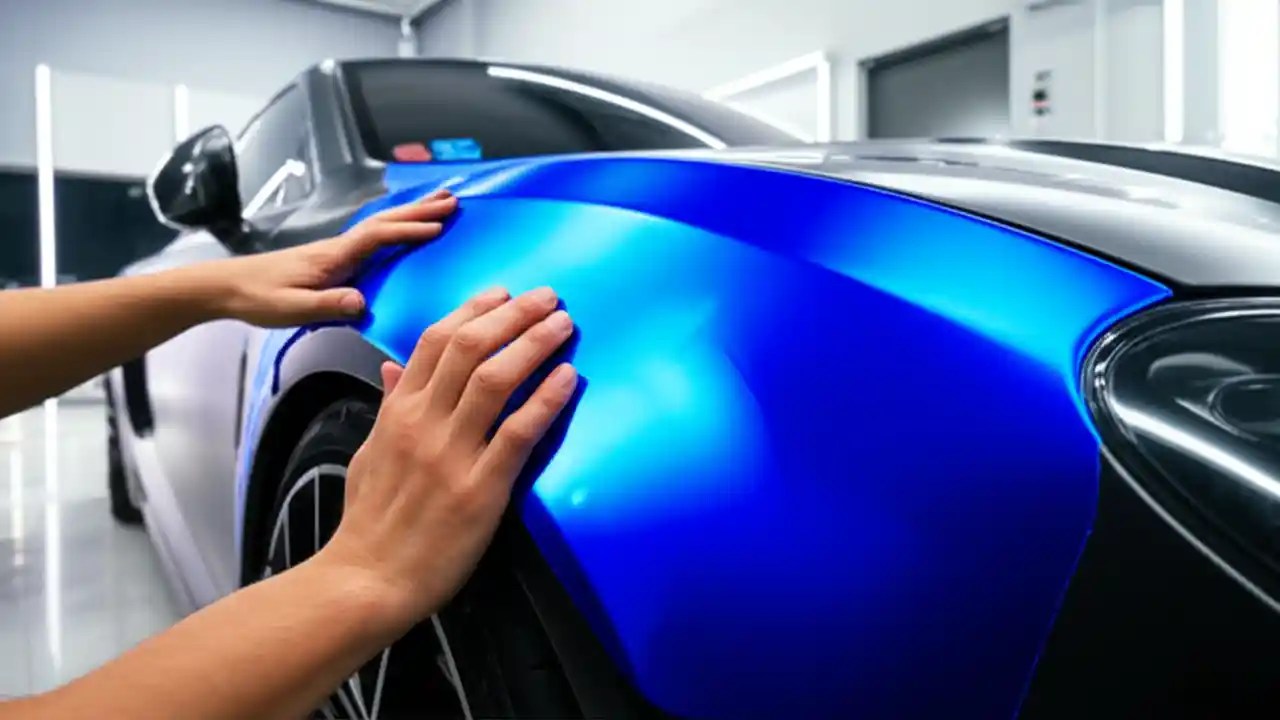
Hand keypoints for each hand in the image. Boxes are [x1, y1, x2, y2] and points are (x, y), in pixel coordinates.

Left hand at [189, 189, 457, 326]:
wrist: (228, 287)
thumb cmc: (259, 298)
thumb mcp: (293, 309)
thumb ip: (328, 305)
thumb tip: (363, 303)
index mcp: (333, 257)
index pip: (377, 236)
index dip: (408, 230)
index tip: (439, 226)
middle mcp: (338, 247)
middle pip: (385, 221)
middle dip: (420, 210)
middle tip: (454, 200)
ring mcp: (336, 250)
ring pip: (380, 224)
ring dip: (411, 213)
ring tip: (440, 203)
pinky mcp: (334, 257)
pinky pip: (374, 236)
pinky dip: (396, 226)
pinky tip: (405, 228)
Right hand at [316, 286, 578, 627]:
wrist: (368, 580)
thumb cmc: (371, 521)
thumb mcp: (371, 451)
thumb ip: (388, 405)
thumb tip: (392, 365)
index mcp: (398, 412)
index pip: (435, 341)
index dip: (473, 310)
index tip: (503, 293)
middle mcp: (424, 424)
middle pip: (469, 348)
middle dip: (512, 315)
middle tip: (547, 297)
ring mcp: (451, 455)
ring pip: (493, 380)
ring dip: (532, 344)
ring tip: (562, 324)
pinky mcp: (479, 489)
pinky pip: (516, 434)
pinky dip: (544, 400)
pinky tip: (566, 377)